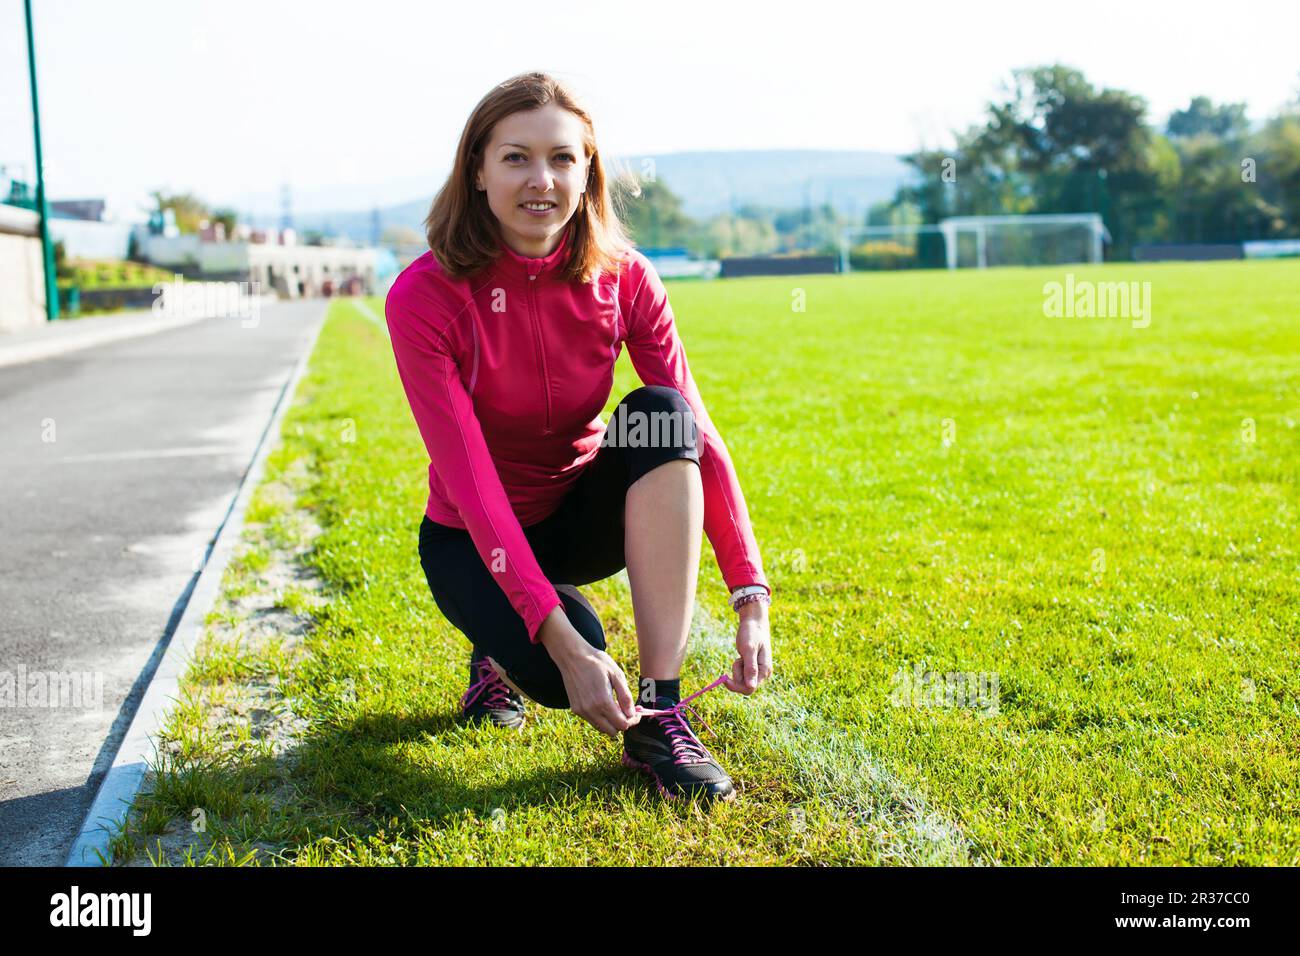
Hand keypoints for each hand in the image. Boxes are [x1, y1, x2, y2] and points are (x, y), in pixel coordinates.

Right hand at [539, 609, 639, 736]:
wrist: (573, 656)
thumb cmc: (597, 662)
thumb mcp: (616, 675)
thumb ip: (625, 697)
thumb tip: (632, 714)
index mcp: (603, 702)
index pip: (622, 725)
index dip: (632, 721)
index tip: (637, 714)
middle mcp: (591, 710)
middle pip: (612, 731)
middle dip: (622, 724)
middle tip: (627, 711)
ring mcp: (582, 711)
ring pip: (601, 728)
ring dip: (610, 722)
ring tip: (615, 706)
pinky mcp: (575, 709)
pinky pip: (592, 721)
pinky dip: (600, 717)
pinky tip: (602, 703)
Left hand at [723, 600, 771, 694]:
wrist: (754, 622)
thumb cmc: (751, 633)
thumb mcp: (749, 649)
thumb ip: (750, 668)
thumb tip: (751, 687)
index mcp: (765, 670)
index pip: (749, 688)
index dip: (736, 686)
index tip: (724, 679)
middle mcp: (763, 673)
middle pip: (745, 687)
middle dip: (736, 676)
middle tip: (736, 660)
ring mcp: (758, 671)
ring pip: (742, 680)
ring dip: (737, 670)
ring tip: (741, 655)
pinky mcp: (752, 667)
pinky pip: (741, 674)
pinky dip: (738, 667)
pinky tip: (741, 656)